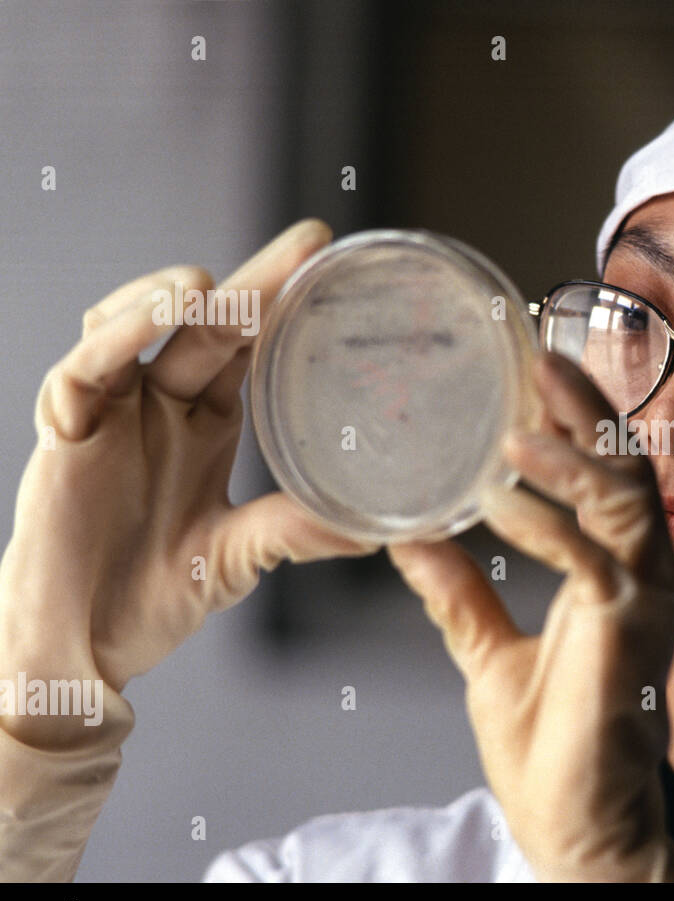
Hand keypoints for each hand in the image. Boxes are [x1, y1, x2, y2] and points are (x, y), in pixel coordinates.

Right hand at [0, 220, 379, 746]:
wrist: (83, 649)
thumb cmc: (153, 597)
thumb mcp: (237, 556)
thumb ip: (294, 532)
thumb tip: (373, 531)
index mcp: (207, 424)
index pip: (249, 346)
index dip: (285, 305)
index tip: (331, 267)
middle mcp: (160, 408)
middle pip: (205, 324)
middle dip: (254, 281)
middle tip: (306, 242)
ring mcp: (110, 417)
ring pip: (131, 329)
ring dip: (169, 298)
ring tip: (213, 282)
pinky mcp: (63, 437)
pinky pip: (79, 375)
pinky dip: (111, 341)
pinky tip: (146, 323)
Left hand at [388, 351, 673, 881]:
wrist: (578, 829)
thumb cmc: (550, 750)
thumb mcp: (488, 654)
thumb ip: (458, 594)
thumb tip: (412, 538)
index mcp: (612, 574)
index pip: (598, 476)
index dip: (567, 422)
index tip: (525, 371)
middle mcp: (643, 575)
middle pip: (622, 465)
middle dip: (581, 407)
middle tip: (535, 353)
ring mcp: (647, 600)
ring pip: (624, 496)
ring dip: (570, 449)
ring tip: (519, 408)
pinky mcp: (633, 631)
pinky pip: (595, 557)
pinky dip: (548, 523)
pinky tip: (500, 497)